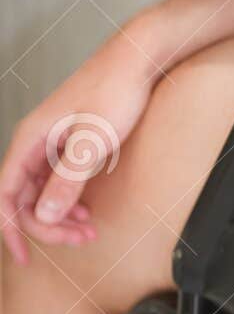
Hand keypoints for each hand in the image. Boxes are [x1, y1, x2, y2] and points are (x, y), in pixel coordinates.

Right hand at [0, 33, 156, 263]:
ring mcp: (52, 141)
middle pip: (23, 197)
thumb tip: (45, 216)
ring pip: (42, 191)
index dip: (10, 229)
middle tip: (82, 240)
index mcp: (31, 138)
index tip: (26, 258)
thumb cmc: (117, 89)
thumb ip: (68, 180)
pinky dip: (70, 200)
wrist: (140, 56)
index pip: (4, 194)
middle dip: (48, 226)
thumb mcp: (93, 141)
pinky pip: (58, 180)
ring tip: (89, 230)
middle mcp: (35, 140)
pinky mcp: (70, 141)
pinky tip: (88, 211)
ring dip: (61, 216)